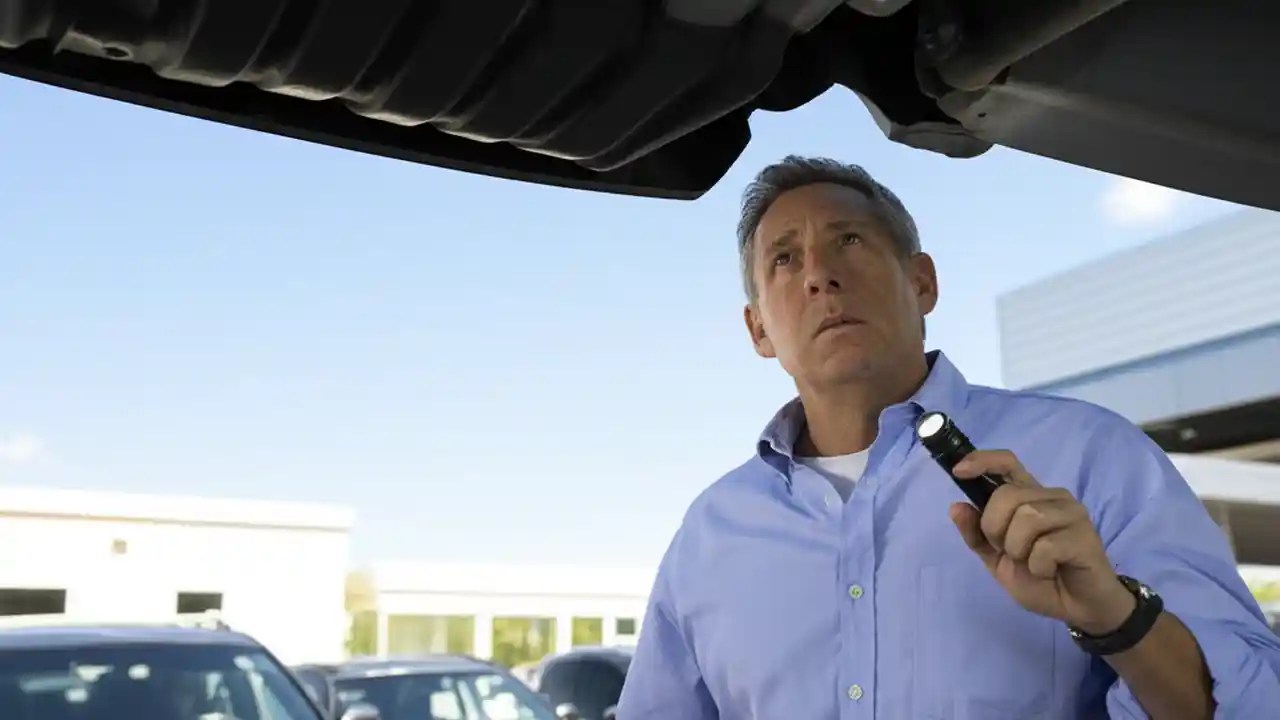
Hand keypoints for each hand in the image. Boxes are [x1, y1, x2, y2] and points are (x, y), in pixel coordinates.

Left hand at [949, 450, 1134, 634]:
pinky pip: (1045, 546)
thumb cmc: (1039, 578)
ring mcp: (1071, 513)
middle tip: (1009, 553)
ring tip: (1032, 563)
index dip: (982, 461)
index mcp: (1029, 496)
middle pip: (1007, 495)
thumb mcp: (996, 559)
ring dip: (1018, 549)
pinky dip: (1038, 566)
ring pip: (1027, 517)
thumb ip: (976, 534)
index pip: (1007, 462)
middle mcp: (1051, 496)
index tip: (959, 471)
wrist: (1077, 607)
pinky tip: (1050, 571)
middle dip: (995, 529)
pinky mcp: (1084, 534)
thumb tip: (956, 506)